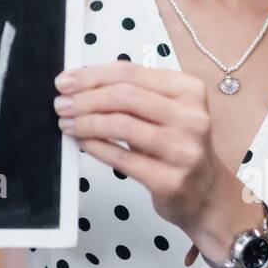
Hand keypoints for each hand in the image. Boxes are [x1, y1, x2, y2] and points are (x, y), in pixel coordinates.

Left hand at [53, 61, 222, 236]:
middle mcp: (191, 117)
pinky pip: (122, 159)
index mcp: (189, 90)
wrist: (207, 195)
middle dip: (85, 98)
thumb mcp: (166, 112)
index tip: (66, 81)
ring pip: (121, 125)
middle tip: (61, 103)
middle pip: (125, 96)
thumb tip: (81, 82)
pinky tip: (82, 142)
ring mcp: (183, 150)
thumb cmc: (179, 148)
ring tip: (66, 123)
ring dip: (86, 122)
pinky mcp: (170, 180)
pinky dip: (96, 147)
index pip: (131, 72)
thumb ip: (132, 94)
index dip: (92, 75)